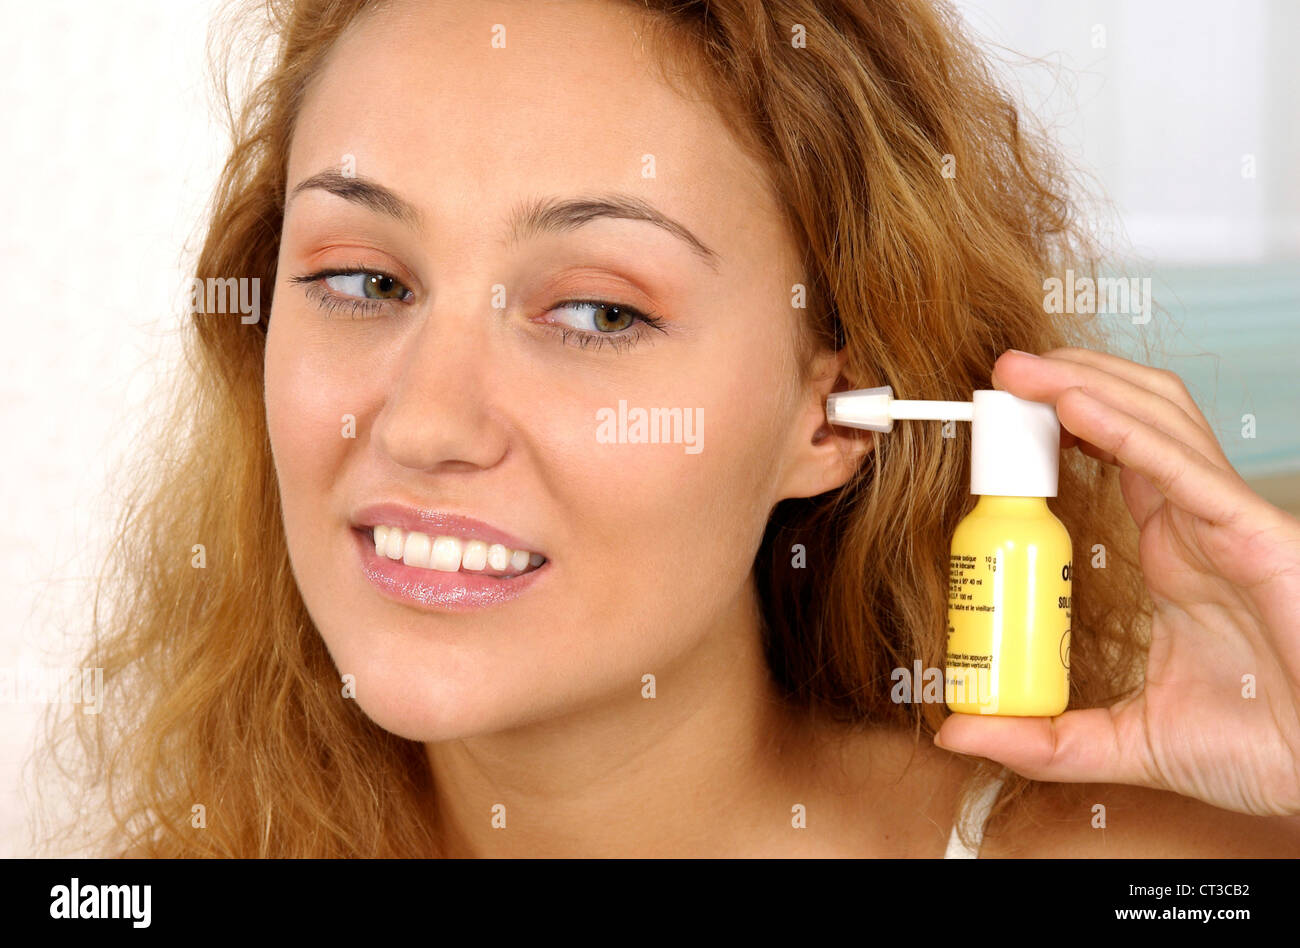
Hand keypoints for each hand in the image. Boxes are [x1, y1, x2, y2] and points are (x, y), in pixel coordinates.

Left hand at [934, 347, 1299, 815]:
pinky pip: (1184, 467)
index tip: (995, 415)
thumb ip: (1045, 741)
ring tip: (1021, 367)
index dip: (1059, 426)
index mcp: (1175, 552)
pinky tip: (1075, 404)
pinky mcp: (1255, 537)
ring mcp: (1227, 523)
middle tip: (1000, 371)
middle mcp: (1198, 524)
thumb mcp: (1128, 742)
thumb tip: (959, 732)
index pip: (1111, 459)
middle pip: (1132, 420)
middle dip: (1069, 384)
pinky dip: (1126, 429)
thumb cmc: (1263, 749)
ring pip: (1157, 422)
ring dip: (1086, 385)